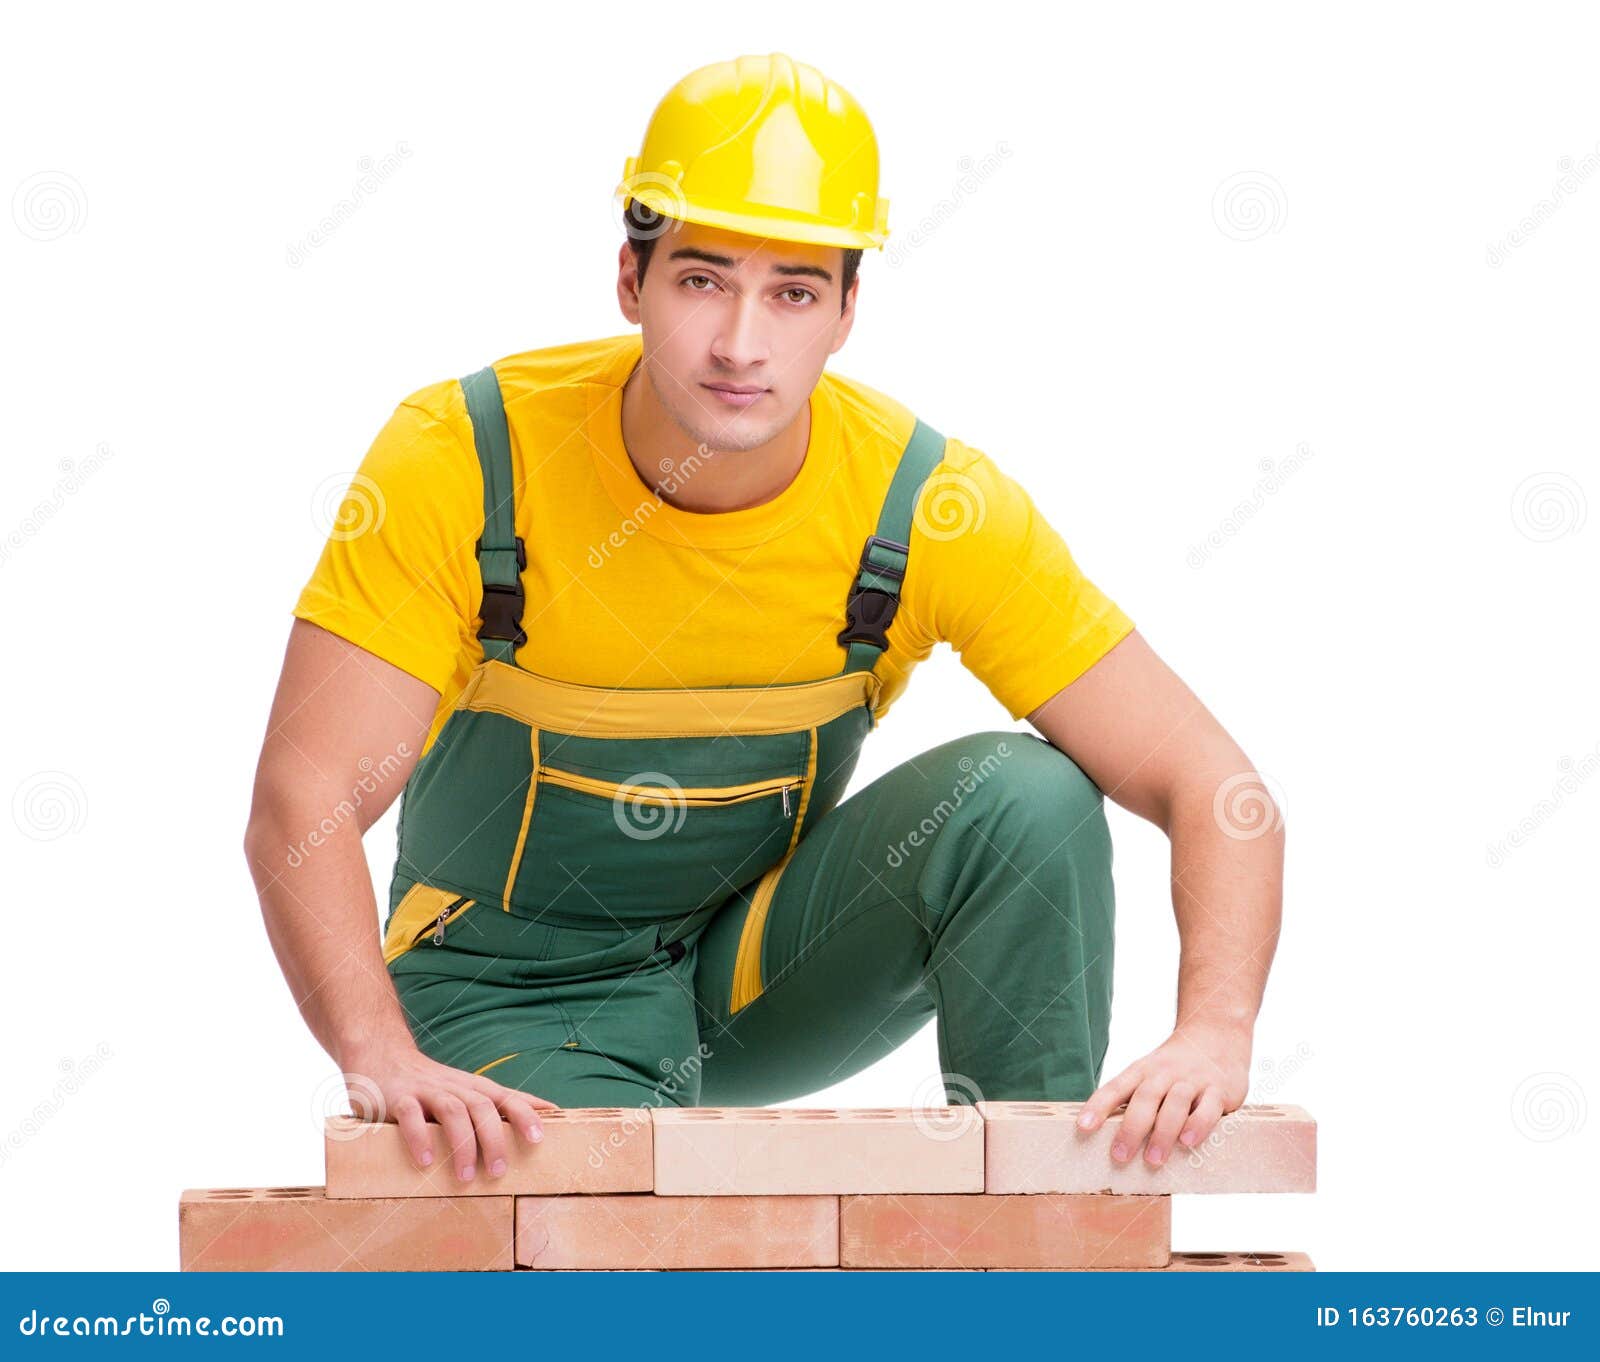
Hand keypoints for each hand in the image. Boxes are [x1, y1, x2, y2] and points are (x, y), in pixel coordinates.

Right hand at [342, 1043, 557, 1181]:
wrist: (382, 1053)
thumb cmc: (430, 1083)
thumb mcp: (463, 1091)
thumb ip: (495, 1105)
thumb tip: (545, 1114)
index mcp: (472, 1088)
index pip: (506, 1097)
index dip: (525, 1114)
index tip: (540, 1138)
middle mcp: (453, 1086)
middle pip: (482, 1107)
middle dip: (494, 1138)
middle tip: (498, 1171)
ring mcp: (426, 1090)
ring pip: (453, 1111)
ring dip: (462, 1143)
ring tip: (465, 1176)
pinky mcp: (398, 1098)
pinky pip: (410, 1115)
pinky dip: (419, 1137)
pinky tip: (425, 1161)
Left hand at [1075, 1020, 1251, 1165]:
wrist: (1217, 1035)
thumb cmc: (1175, 1067)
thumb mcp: (1151, 1074)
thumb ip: (1135, 1100)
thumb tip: (1109, 1137)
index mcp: (1142, 1071)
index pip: (1116, 1088)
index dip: (1099, 1107)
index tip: (1083, 1127)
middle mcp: (1164, 1073)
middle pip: (1145, 1098)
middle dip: (1131, 1128)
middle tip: (1119, 1156)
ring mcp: (1192, 1080)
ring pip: (1175, 1104)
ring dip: (1163, 1132)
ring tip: (1152, 1160)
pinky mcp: (1219, 1090)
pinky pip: (1208, 1108)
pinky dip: (1198, 1125)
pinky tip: (1188, 1142)